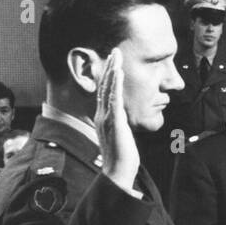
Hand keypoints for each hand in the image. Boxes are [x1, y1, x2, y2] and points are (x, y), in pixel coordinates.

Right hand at [95, 47, 140, 191]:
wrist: (116, 173)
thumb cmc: (120, 160)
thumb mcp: (119, 139)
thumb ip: (119, 128)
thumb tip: (123, 125)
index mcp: (103, 119)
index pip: (104, 93)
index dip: (108, 77)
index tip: (113, 64)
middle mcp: (102, 115)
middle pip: (104, 86)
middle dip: (109, 68)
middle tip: (114, 51)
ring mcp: (107, 118)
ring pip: (108, 88)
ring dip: (112, 70)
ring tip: (116, 55)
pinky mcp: (114, 121)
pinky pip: (114, 99)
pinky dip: (116, 84)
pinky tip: (119, 72)